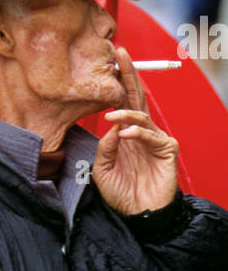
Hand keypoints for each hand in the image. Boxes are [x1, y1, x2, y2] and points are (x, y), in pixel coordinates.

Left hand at [92, 47, 178, 214]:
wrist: (139, 215)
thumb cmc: (122, 193)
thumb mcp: (103, 170)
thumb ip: (105, 147)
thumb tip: (111, 126)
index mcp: (125, 133)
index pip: (122, 102)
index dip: (118, 82)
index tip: (110, 61)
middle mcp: (141, 132)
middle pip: (136, 98)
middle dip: (128, 75)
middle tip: (120, 54)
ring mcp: (155, 139)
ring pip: (141, 116)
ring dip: (125, 112)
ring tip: (111, 115)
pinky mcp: (166, 149)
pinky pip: (151, 135)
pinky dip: (137, 133)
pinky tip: (125, 135)